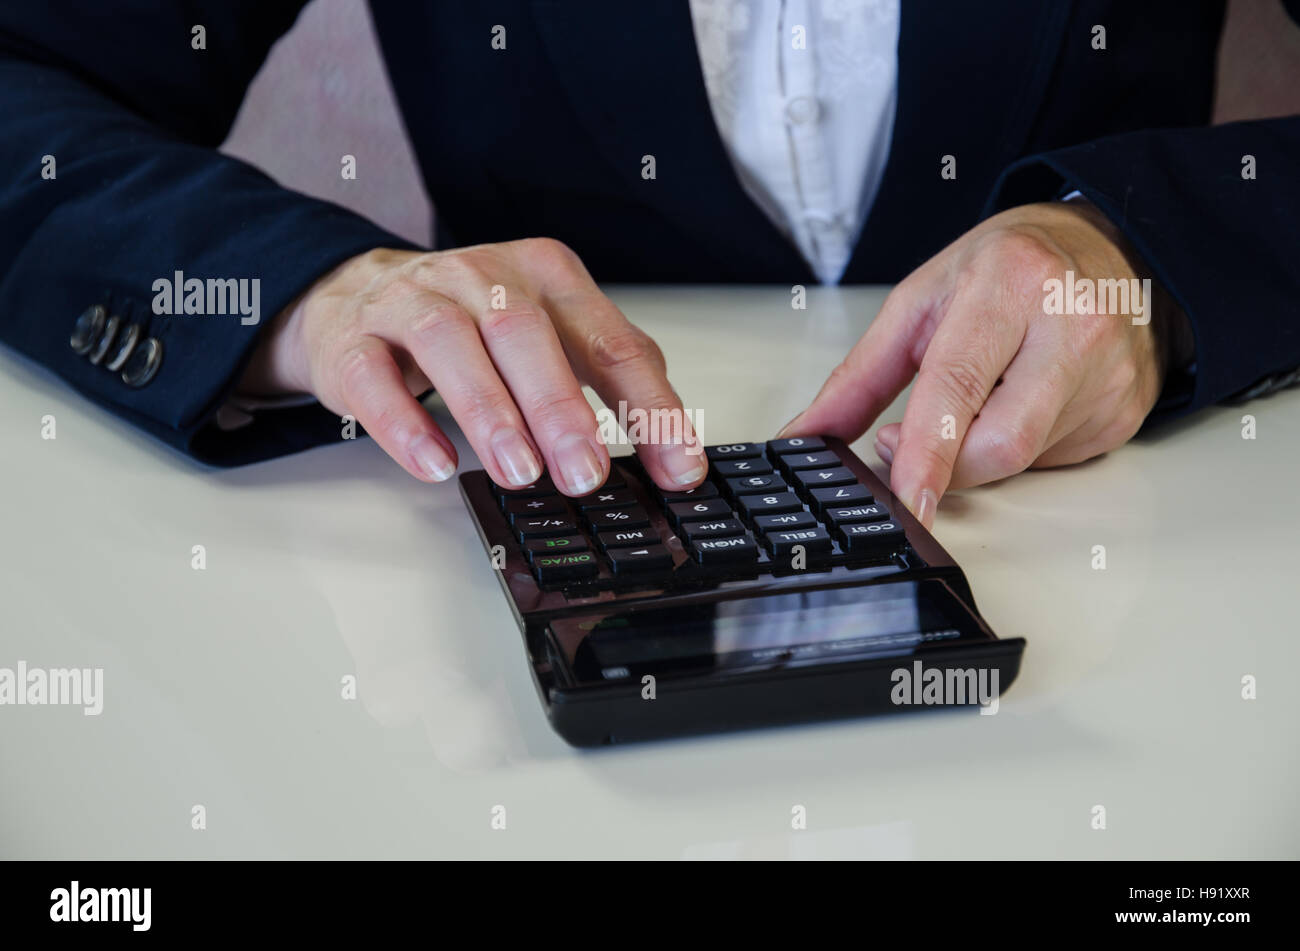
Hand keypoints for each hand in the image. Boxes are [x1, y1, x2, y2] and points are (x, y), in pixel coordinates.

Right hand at [237, 239, 706, 494]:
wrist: (359, 293)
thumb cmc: (473, 321)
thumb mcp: (550, 331)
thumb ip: (605, 377)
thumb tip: (667, 449)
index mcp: (547, 277)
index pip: (610, 340)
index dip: (649, 405)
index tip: (679, 467)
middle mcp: (482, 279)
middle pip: (526, 335)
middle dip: (560, 408)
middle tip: (585, 474)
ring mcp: (413, 303)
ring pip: (451, 347)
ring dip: (489, 413)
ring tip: (519, 471)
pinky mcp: (355, 341)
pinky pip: (375, 379)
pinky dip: (405, 423)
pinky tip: (436, 464)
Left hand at [784, 201, 1191, 527]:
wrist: (1111, 245)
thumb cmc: (1007, 266)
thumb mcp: (920, 300)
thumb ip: (858, 375)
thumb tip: (807, 435)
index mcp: (1012, 283)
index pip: (958, 386)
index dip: (927, 454)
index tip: (908, 501)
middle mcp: (1074, 325)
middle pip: (999, 444)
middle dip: (947, 463)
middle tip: (922, 439)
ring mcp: (1110, 373)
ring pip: (1023, 458)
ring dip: (982, 446)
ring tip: (991, 389)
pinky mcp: (1127, 411)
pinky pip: (1052, 458)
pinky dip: (1022, 441)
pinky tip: (1029, 396)